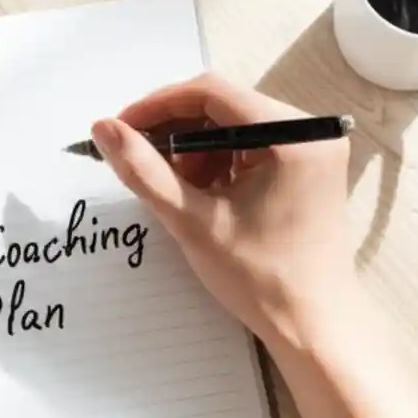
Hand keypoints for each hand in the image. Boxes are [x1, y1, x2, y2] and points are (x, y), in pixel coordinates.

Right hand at [90, 73, 352, 348]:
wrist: (313, 325)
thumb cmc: (260, 278)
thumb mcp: (191, 221)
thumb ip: (143, 170)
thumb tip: (104, 128)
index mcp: (292, 136)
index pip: (212, 92)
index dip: (159, 105)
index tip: (121, 128)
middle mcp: (309, 131)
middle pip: (223, 105)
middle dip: (175, 131)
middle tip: (140, 160)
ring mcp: (311, 147)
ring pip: (232, 124)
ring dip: (194, 149)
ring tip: (175, 189)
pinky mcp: (306, 165)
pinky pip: (250, 144)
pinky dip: (216, 161)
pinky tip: (200, 194)